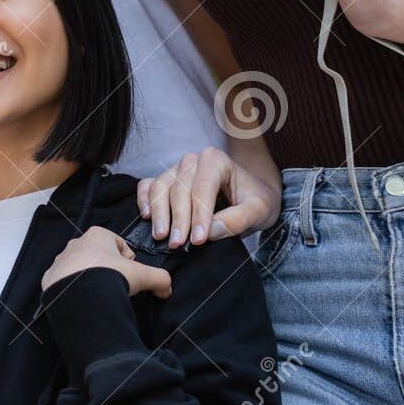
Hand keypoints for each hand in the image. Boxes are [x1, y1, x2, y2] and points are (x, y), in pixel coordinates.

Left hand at [42, 226, 172, 296]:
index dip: (129, 261)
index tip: (131, 275)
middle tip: (117, 287)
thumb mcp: (142, 276)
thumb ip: (160, 278)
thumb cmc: (108, 277)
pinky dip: (76, 291)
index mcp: (97, 235)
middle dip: (110, 270)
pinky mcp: (50, 279)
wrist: (79, 295)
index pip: (119, 244)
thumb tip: (166, 287)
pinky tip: (85, 300)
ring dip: (91, 280)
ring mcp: (61, 261)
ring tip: (101, 295)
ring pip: (81, 269)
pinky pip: (66, 283)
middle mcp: (76, 244)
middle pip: (100, 256)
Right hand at [138, 147, 280, 247]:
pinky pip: (147, 185)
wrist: (249, 195)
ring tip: (161, 237)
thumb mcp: (259, 210)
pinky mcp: (165, 179)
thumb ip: (238, 219)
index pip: (202, 188)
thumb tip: (211, 231)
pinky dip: (144, 200)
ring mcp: (176, 169)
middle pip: (179, 189)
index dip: (198, 215)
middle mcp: (192, 160)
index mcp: (216, 160)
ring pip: (160, 188)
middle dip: (178, 219)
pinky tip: (147, 217)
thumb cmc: (254, 200)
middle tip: (177, 244)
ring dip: (159, 213)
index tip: (198, 240)